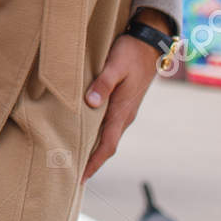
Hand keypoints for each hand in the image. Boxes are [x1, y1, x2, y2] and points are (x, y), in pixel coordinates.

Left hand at [80, 9, 170, 182]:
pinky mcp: (123, 103)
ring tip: (74, 158)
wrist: (150, 43)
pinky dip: (97, 135)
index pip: (107, 145)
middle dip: (91, 161)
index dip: (94, 162)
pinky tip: (85, 133)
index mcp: (122, 110)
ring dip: (93, 148)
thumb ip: (103, 83)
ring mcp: (125, 110)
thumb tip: (91, 102)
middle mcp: (125, 115)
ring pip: (107, 136)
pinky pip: (109, 126)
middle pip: (106, 145)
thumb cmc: (131, 52)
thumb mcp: (115, 64)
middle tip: (70, 174)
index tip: (81, 178)